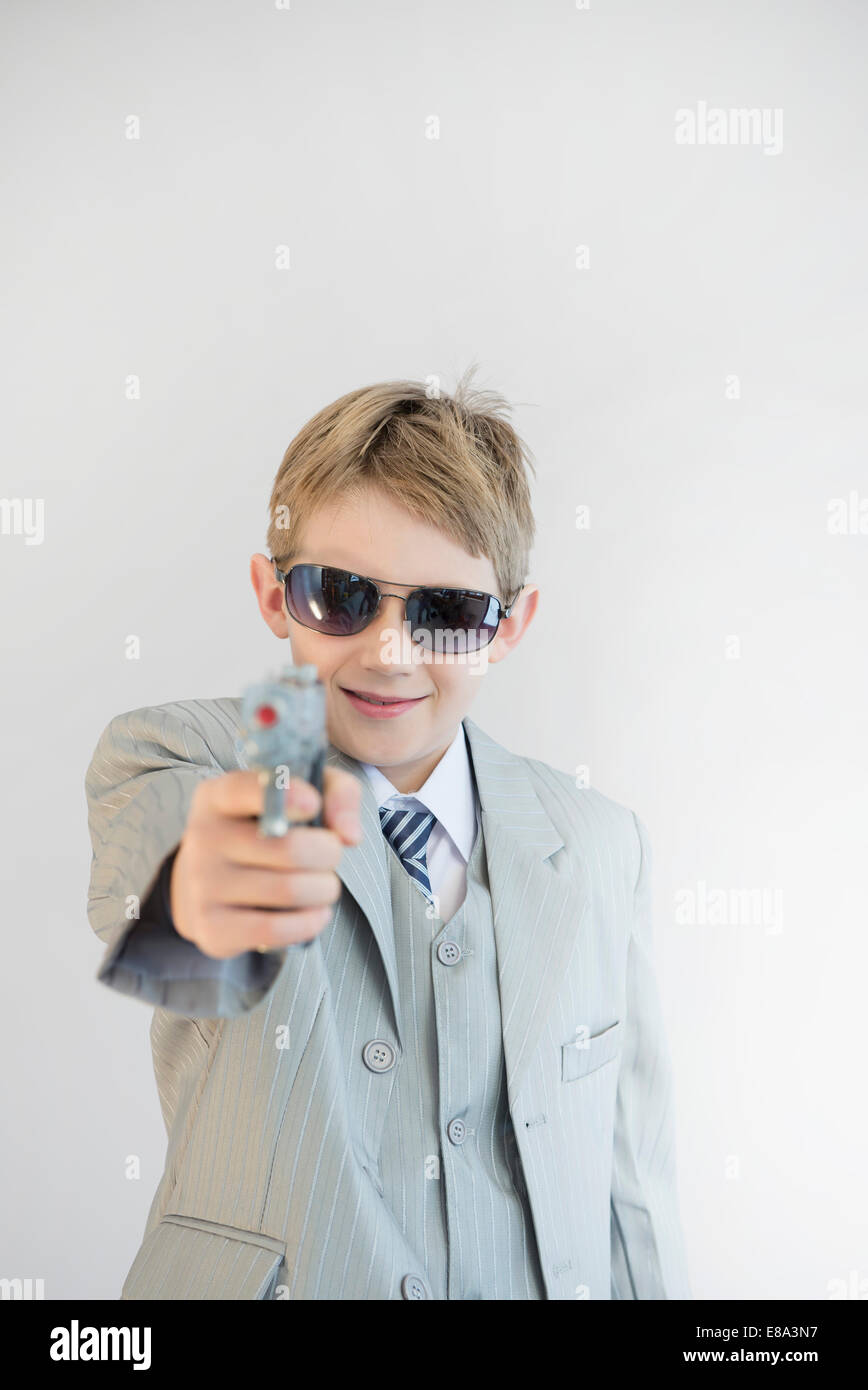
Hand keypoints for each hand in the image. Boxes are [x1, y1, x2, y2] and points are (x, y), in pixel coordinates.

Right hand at [169, 766, 362, 958]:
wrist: (207, 881)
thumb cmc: (265, 830)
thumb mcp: (298, 795)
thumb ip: (336, 793)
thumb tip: (349, 835)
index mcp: (219, 796)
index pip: (244, 789)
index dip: (286, 795)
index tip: (313, 804)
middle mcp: (204, 837)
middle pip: (291, 849)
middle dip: (329, 854)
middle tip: (328, 855)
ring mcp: (203, 885)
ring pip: (290, 891)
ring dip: (324, 890)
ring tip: (322, 884)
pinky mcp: (211, 927)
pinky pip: (276, 930)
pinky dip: (310, 922)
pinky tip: (315, 912)